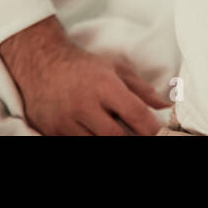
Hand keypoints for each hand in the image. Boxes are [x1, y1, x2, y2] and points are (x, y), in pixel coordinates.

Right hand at [0, 16, 171, 134]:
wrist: (41, 64)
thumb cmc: (85, 67)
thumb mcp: (116, 69)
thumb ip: (142, 90)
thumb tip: (166, 106)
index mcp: (105, 85)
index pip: (135, 113)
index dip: (152, 128)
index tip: (161, 133)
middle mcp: (84, 104)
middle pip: (117, 136)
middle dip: (133, 138)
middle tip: (139, 134)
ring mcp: (66, 121)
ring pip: (96, 143)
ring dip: (110, 139)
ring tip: (117, 130)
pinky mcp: (52, 132)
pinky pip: (78, 143)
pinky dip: (90, 139)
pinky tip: (96, 131)